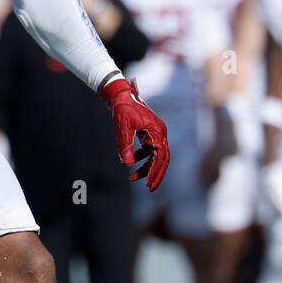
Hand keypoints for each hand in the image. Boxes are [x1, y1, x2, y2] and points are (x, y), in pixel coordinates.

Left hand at [99, 75, 169, 191]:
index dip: (155, 172)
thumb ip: (125, 146)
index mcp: (158, 131)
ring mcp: (155, 132)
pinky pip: (148, 149)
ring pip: (155, 155)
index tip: (148, 185)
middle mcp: (160, 132)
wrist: (119, 94)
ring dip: (146, 167)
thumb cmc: (122, 108)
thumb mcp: (122, 128)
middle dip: (155, 174)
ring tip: (133, 178)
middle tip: (149, 188)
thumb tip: (127, 164)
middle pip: (162, 158)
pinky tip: (131, 162)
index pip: (160, 157)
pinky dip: (141, 157)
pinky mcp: (148, 132)